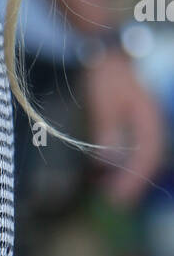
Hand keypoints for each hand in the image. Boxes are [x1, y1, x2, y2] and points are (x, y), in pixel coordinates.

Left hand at [81, 48, 165, 204]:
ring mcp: (145, 121)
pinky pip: (135, 146)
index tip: (118, 197)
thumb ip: (107, 129)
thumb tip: (108, 160)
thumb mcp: (104, 102)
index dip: (135, 179)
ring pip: (142, 154)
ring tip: (110, 190)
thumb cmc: (105, 76)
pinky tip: (109, 170)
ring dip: (129, 173)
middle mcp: (151, 122)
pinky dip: (125, 161)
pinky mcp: (135, 121)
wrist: (107, 54)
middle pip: (148, 159)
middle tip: (115, 201)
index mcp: (149, 119)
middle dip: (133, 181)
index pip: (148, 156)